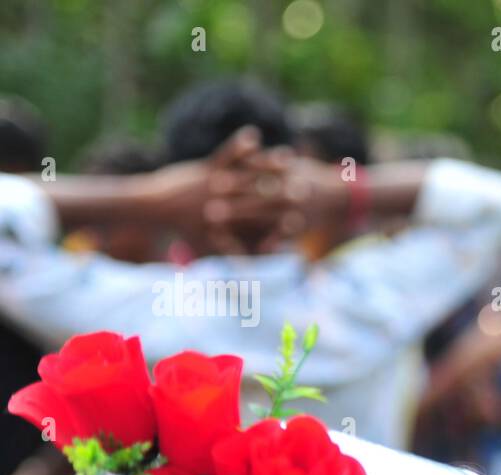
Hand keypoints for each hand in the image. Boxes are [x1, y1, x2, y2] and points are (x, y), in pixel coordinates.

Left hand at [141, 127, 297, 254]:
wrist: (152, 208)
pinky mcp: (205, 169)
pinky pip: (226, 155)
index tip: (301, 219)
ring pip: (247, 174)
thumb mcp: (205, 245)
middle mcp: (224, 203)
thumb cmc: (180, 228)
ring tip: (289, 156)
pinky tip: (254, 135)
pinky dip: (240, 146)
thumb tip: (245, 272)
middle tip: (306, 186)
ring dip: (268, 164)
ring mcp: (215, 185)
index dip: (281, 221)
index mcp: (227, 223)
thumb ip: (227, 255)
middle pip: (260, 197)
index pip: (260, 224)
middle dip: (284, 190)